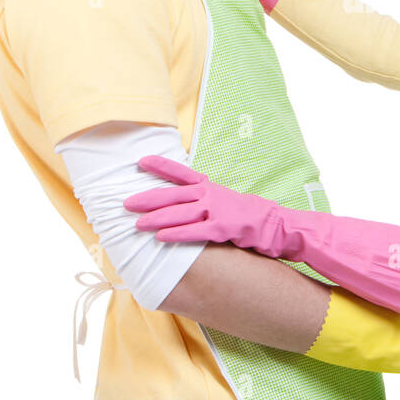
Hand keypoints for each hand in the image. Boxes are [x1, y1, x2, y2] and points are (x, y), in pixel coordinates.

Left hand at [124, 156, 290, 254]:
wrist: (273, 223)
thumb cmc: (245, 213)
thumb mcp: (222, 198)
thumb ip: (202, 197)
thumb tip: (180, 201)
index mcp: (209, 185)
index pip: (181, 173)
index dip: (160, 166)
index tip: (141, 161)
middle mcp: (210, 194)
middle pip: (173, 195)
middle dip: (148, 199)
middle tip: (126, 203)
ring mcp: (216, 210)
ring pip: (180, 213)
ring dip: (157, 219)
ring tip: (138, 224)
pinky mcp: (222, 228)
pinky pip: (195, 231)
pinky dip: (177, 234)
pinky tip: (161, 238)